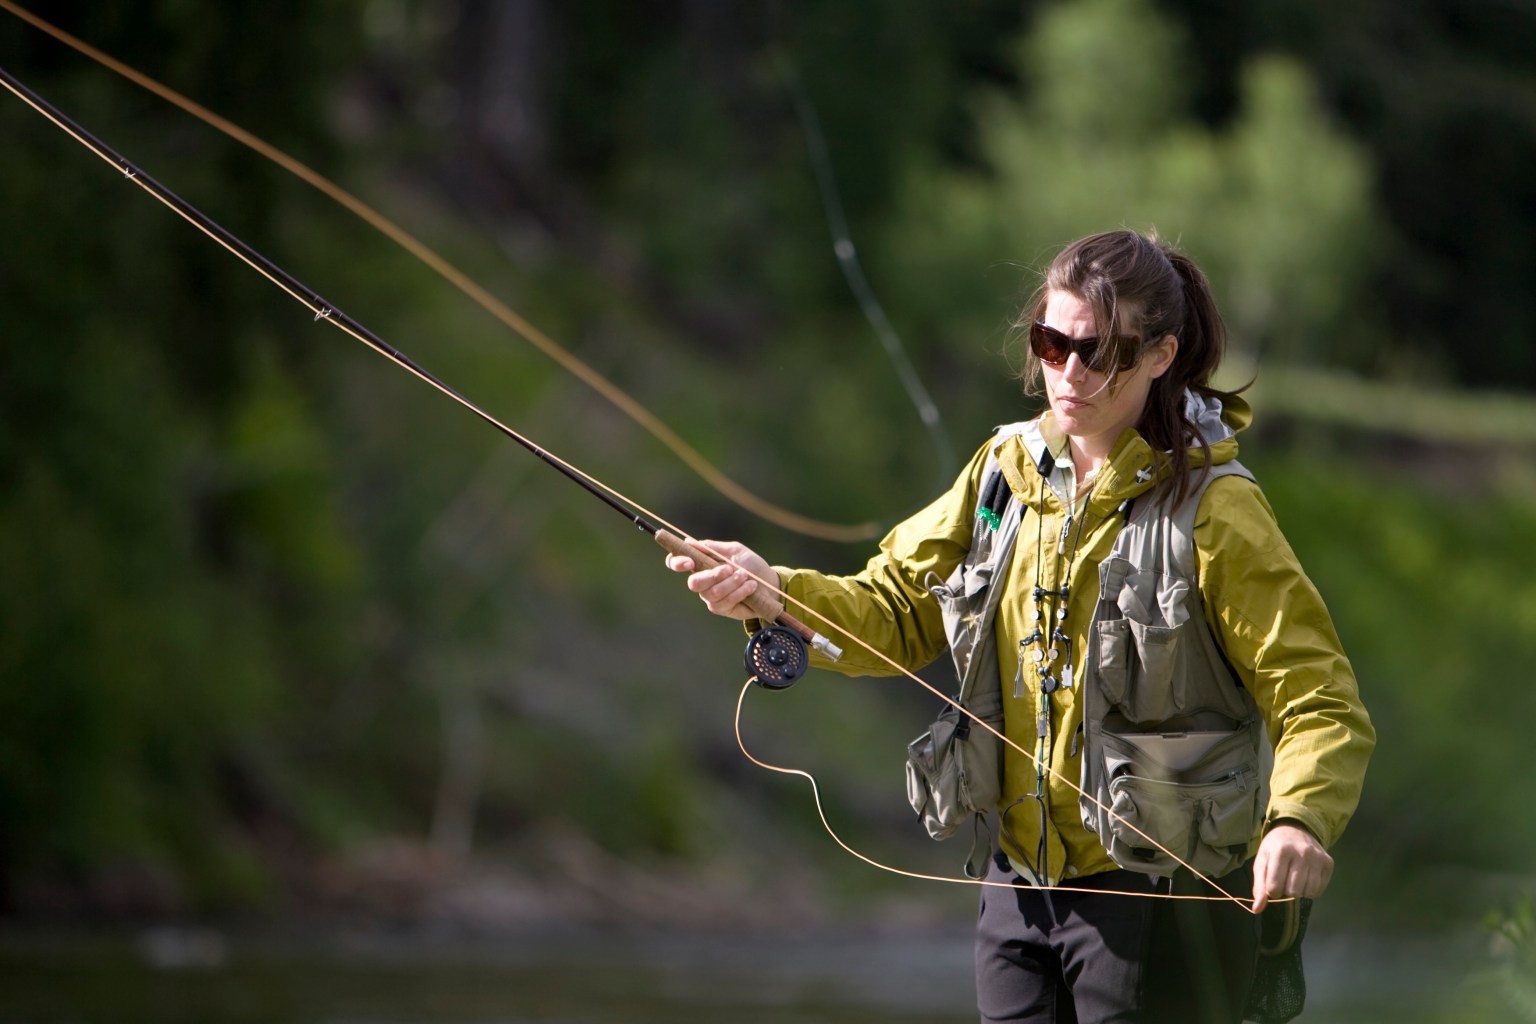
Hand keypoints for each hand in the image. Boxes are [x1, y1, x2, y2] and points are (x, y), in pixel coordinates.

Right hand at [664, 539, 781, 621]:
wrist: (769, 582)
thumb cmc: (750, 565)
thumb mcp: (734, 550)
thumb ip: (712, 547)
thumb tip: (689, 542)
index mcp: (701, 563)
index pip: (677, 563)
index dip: (677, 562)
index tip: (689, 562)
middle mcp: (702, 581)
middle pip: (694, 583)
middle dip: (712, 575)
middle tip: (729, 569)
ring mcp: (710, 596)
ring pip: (712, 593)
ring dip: (731, 583)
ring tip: (745, 576)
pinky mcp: (721, 608)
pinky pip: (725, 601)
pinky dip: (740, 591)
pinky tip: (750, 586)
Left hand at [1252, 822, 1332, 912]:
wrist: (1295, 829)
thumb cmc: (1275, 847)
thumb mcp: (1261, 862)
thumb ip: (1259, 886)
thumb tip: (1256, 910)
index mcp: (1281, 851)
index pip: (1274, 887)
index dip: (1271, 890)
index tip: (1272, 883)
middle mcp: (1302, 853)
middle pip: (1293, 892)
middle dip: (1286, 891)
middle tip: (1284, 879)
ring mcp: (1317, 858)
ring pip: (1308, 892)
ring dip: (1299, 891)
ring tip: (1294, 878)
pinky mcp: (1328, 863)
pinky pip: (1319, 890)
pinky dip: (1310, 889)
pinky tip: (1305, 878)